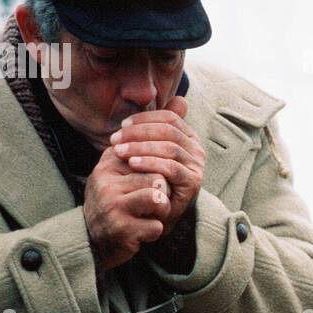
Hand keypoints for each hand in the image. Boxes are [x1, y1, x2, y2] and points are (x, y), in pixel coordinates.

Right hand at [84, 144, 167, 270]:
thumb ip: (142, 148)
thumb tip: (179, 109)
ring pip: (158, 198)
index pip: (149, 156)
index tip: (152, 183)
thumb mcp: (121, 172)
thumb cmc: (115, 203)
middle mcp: (106, 181)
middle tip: (151, 204)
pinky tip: (140, 232)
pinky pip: (156, 226)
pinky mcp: (121, 229)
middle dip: (163, 193)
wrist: (92, 241)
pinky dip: (154, 231)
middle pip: (157, 177)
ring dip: (161, 211)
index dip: (160, 172)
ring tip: (148, 215)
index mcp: (108, 163)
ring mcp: (112, 205)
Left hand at [108, 96, 204, 229]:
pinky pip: (171, 168)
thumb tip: (179, 99)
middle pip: (169, 131)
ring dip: (141, 147)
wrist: (157, 213)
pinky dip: (150, 163)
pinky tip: (132, 164)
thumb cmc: (151, 178)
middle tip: (115, 139)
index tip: (122, 126)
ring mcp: (196, 167)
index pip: (169, 118)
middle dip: (139, 133)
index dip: (145, 119)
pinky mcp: (192, 183)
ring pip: (169, 148)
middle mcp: (196, 150)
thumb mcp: (152, 150)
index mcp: (188, 137)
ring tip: (119, 151)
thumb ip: (159, 126)